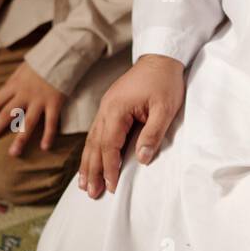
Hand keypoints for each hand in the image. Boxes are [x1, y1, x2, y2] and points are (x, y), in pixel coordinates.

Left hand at [0, 62, 65, 155]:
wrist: (62, 55)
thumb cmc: (42, 61)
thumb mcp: (22, 68)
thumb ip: (14, 82)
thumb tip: (4, 92)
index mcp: (14, 84)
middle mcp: (24, 94)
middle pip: (7, 114)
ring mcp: (40, 100)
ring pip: (28, 123)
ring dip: (20, 139)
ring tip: (13, 153)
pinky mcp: (55, 103)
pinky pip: (51, 123)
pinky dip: (48, 136)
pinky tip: (45, 148)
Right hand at [78, 53, 185, 197]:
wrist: (160, 58)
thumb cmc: (164, 81)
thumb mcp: (165, 108)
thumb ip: (153, 133)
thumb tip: (142, 159)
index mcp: (116, 110)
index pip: (109, 146)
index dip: (109, 168)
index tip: (111, 187)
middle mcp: (105, 109)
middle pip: (95, 145)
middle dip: (92, 171)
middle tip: (91, 193)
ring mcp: (105, 107)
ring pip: (92, 139)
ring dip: (88, 162)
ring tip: (84, 183)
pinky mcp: (110, 107)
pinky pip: (97, 132)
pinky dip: (92, 149)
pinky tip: (90, 160)